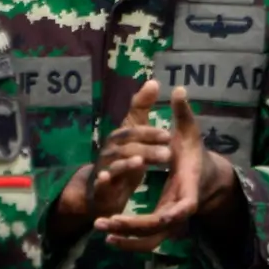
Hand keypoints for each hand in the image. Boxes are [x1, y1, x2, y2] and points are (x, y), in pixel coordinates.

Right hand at [52, 81, 166, 237]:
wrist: (103, 187)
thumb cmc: (123, 155)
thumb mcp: (133, 131)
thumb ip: (141, 108)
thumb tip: (154, 81)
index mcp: (119, 137)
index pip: (133, 131)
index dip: (149, 132)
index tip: (168, 135)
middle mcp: (109, 150)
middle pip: (127, 147)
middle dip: (146, 149)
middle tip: (168, 154)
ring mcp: (104, 168)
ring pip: (116, 164)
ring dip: (128, 164)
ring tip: (142, 163)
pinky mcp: (100, 187)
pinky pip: (99, 183)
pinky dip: (101, 180)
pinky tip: (105, 179)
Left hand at [96, 88, 237, 251]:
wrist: (207, 178)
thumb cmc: (195, 153)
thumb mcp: (190, 132)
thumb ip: (183, 113)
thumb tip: (178, 89)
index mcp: (189, 190)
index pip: (181, 211)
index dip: (162, 217)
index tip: (137, 216)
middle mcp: (181, 211)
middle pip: (159, 230)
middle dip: (131, 228)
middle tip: (104, 222)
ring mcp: (173, 222)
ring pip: (151, 241)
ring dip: (126, 241)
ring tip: (100, 228)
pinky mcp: (163, 227)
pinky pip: (147, 241)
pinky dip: (130, 243)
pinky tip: (109, 238)